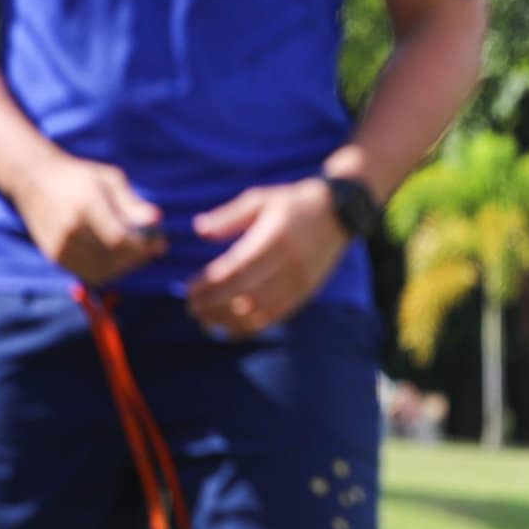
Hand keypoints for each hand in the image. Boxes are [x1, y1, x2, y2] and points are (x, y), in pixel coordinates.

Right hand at [8, 151, 165, 285]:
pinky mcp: (54, 256)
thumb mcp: (109, 179)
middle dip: (139, 257)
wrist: (32, 179)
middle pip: (112, 258)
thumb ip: (132, 202)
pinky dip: (108, 270)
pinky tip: (118, 258)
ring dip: (126, 266)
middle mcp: (69, 229)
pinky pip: (88, 273)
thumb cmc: (79, 177)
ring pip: (102, 270)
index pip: (119, 239)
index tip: (160, 241)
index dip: (143, 246)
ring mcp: (59, 245)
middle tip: (153, 249)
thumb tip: (156, 220)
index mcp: (85, 206)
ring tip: (137, 253)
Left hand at [185, 178, 349, 336]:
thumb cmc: (293, 204)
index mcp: (273, 238)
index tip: (189, 289)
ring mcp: (299, 280)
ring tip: (206, 322)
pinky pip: (277, 315)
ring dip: (229, 320)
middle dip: (214, 304)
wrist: (339, 214)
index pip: (235, 268)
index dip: (210, 283)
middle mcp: (288, 263)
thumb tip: (199, 230)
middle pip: (245, 292)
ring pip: (260, 309)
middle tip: (192, 309)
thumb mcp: (260, 199)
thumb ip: (229, 216)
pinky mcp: (306, 291)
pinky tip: (232, 329)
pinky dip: (252, 326)